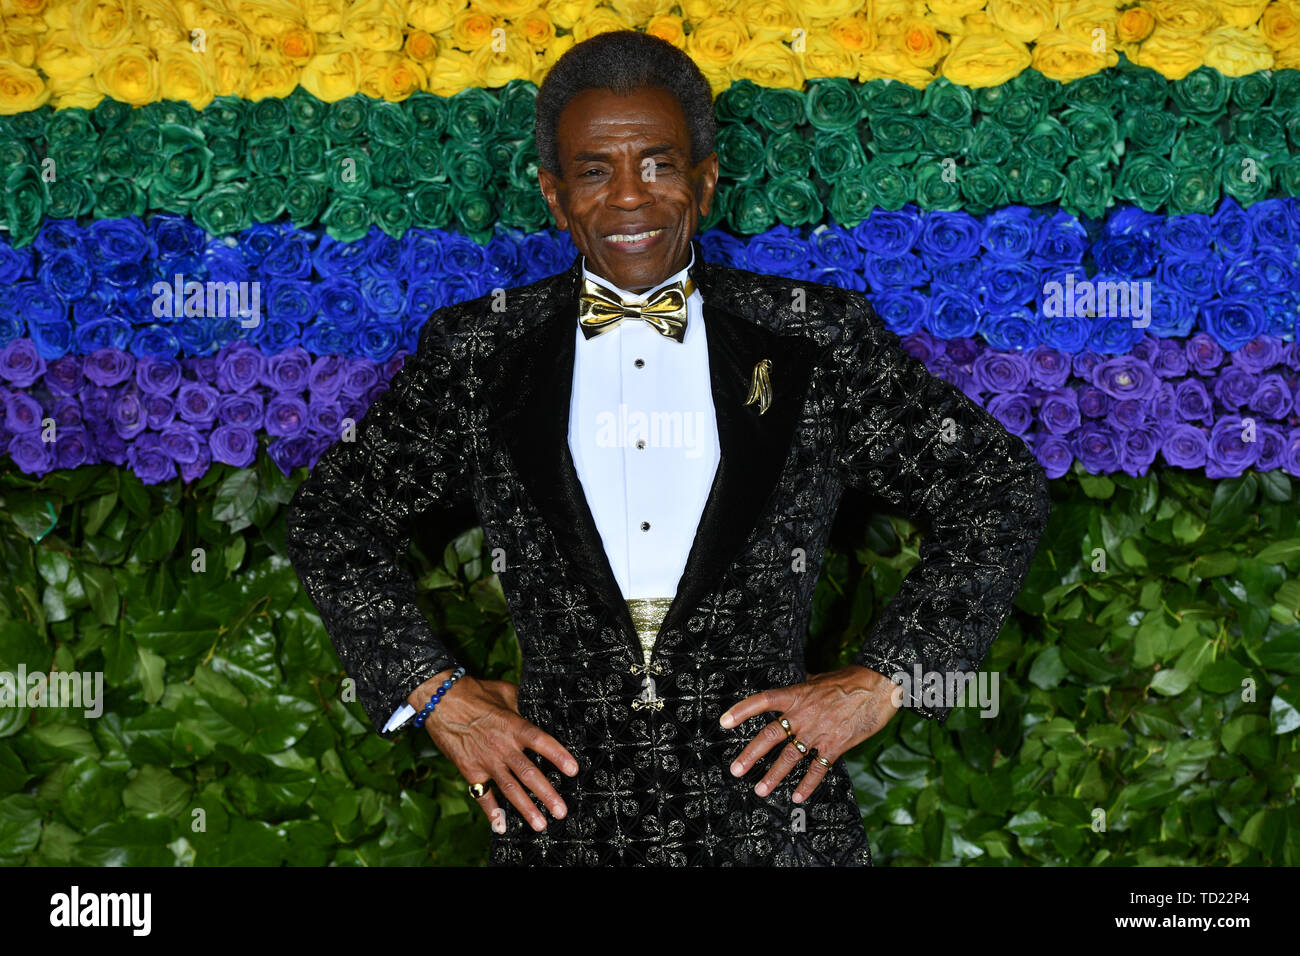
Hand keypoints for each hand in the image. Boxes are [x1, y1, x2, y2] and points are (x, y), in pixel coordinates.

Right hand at [411, 671, 578, 832]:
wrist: (441, 701)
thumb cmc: (476, 693)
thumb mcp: (506, 692)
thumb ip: (524, 704)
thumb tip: (542, 709)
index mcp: (514, 726)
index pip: (540, 742)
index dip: (558, 755)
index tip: (573, 770)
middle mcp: (502, 747)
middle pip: (528, 773)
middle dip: (546, 794)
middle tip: (561, 812)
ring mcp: (486, 761)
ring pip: (509, 789)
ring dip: (525, 808)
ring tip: (540, 824)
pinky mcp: (470, 771)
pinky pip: (482, 795)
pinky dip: (491, 812)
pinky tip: (500, 827)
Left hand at [719, 665, 900, 803]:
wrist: (879, 685)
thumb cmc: (851, 679)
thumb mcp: (820, 679)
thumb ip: (804, 688)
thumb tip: (795, 691)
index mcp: (797, 694)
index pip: (763, 701)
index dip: (742, 710)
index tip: (724, 722)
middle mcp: (804, 713)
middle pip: (771, 735)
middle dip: (751, 754)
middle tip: (736, 770)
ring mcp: (819, 730)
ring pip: (790, 756)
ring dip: (773, 775)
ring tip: (760, 789)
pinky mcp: (836, 745)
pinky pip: (817, 768)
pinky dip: (807, 784)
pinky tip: (797, 796)